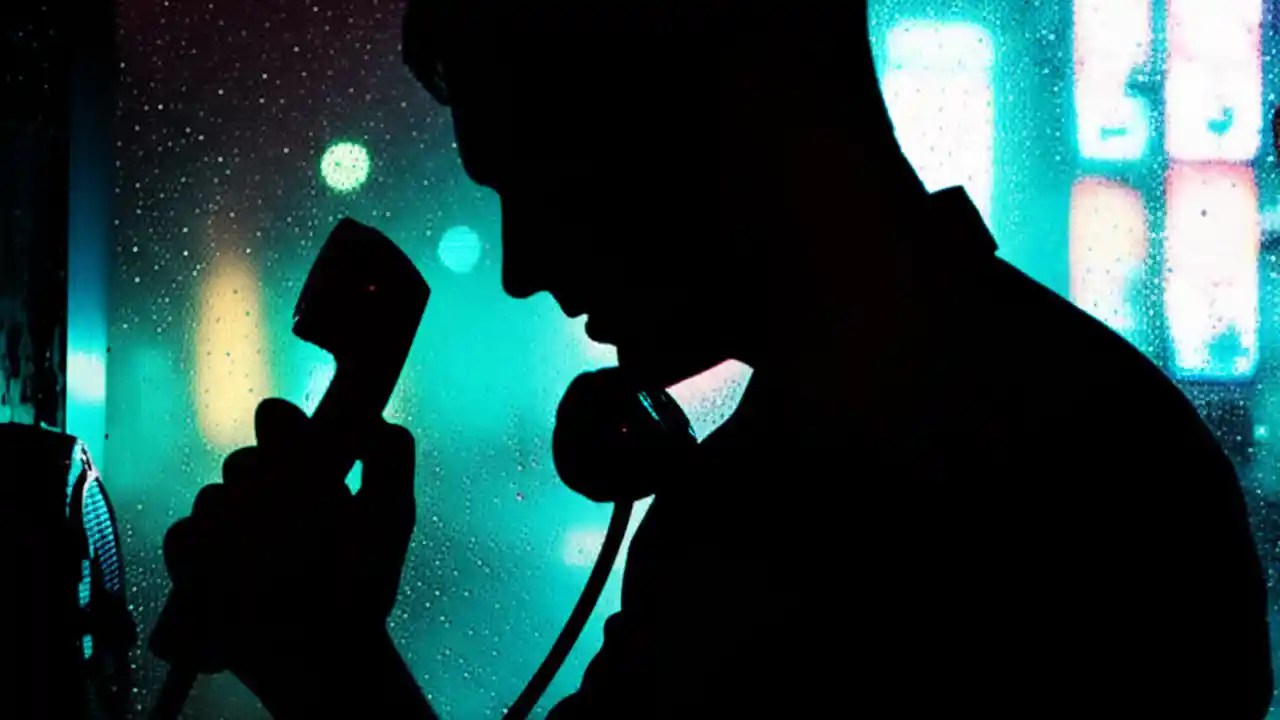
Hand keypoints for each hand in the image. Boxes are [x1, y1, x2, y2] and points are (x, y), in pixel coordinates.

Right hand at [156, 398, 430, 715]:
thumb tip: (369, 413)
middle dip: (266, 482)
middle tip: (294, 515)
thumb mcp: (392, 514)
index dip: (282, 427)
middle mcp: (260, 491)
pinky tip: (236, 576)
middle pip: (243, 460)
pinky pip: (184, 538)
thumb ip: (390, 457)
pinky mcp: (194, 561)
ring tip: (277, 562)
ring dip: (242, 524)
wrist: (329, 648)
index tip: (297, 448)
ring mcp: (225, 526)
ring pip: (213, 498)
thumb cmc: (363, 579)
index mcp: (303, 471)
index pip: (277, 421)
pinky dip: (204, 553)